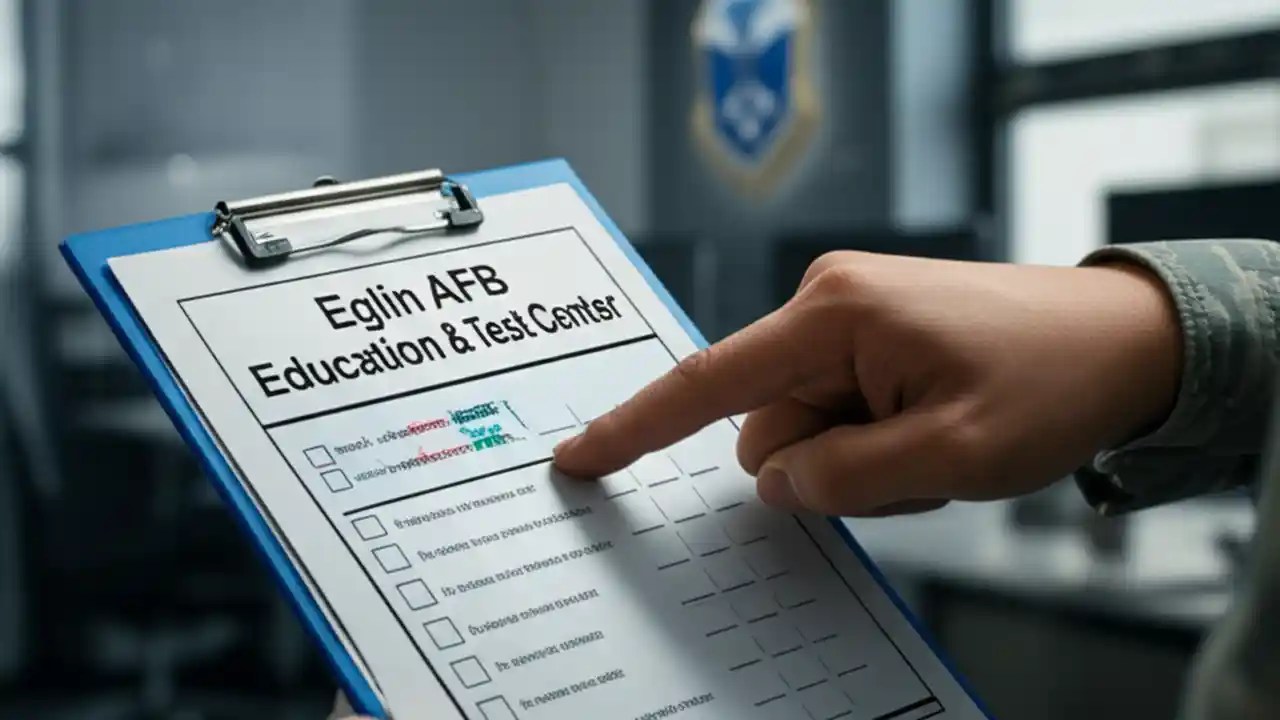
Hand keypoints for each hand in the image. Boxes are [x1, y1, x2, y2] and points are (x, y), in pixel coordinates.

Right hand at [554, 251, 1180, 515]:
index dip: (635, 427)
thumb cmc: (1053, 381)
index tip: (579, 458)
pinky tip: (934, 430)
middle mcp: (829, 302)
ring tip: (937, 445)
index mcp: (835, 314)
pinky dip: (876, 440)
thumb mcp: (949, 455)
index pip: (708, 383)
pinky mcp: (872, 334)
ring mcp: (851, 316)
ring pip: (807, 426)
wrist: (1129, 340)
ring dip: (859, 457)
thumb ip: (843, 478)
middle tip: (915, 463)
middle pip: (769, 422)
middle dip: (822, 464)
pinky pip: (840, 409)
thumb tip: (771, 481)